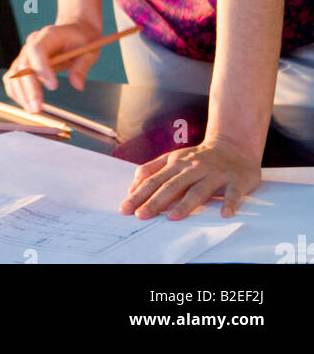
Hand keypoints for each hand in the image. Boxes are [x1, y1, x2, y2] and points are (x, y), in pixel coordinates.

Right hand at [3, 19, 102, 112]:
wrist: (74, 31)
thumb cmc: (81, 40)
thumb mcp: (89, 50)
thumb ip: (82, 66)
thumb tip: (77, 85)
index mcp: (49, 34)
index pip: (37, 49)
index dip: (41, 68)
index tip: (53, 87)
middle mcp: (33, 42)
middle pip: (23, 64)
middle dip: (29, 88)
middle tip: (37, 108)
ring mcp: (26, 53)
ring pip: (14, 73)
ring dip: (21, 93)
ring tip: (33, 110)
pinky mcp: (23, 64)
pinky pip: (12, 78)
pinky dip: (16, 92)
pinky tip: (26, 104)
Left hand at [119, 138, 260, 219]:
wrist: (233, 145)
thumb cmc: (199, 158)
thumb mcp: (174, 158)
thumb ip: (153, 169)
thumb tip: (133, 187)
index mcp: (177, 163)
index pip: (154, 181)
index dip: (139, 194)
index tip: (126, 209)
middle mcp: (194, 168)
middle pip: (172, 186)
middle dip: (155, 201)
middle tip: (140, 216)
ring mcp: (215, 174)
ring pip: (199, 190)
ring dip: (186, 203)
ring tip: (173, 217)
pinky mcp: (236, 180)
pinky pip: (233, 193)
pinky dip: (229, 203)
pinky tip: (224, 214)